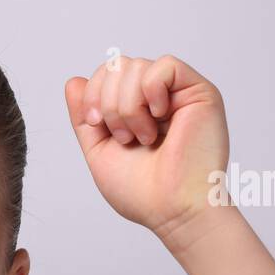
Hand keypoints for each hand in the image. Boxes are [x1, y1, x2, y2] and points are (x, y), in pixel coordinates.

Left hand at [64, 54, 229, 238]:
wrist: (171, 209)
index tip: (97, 125)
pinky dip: (152, 92)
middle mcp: (156, 98)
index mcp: (135, 109)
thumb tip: (74, 81)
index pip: (106, 75)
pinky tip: (159, 118)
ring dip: (129, 106)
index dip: (92, 94)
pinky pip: (165, 65)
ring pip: (136, 66)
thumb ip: (84, 117)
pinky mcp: (200, 92)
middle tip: (124, 137)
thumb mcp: (98, 149)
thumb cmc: (142, 191)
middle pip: (117, 65)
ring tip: (143, 137)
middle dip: (109, 102)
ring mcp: (178, 93)